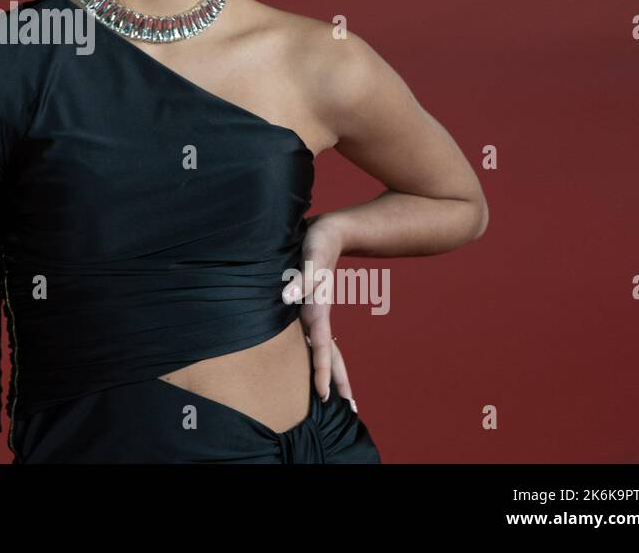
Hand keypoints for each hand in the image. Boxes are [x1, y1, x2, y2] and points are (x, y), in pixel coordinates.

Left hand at [282, 214, 357, 412]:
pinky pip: (315, 334)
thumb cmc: (320, 240)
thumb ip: (303, 278)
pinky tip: (318, 359)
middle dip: (337, 379)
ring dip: (331, 368)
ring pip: (325, 346)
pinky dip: (318, 350)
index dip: (321, 369)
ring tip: (338, 394)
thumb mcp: (312, 255)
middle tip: (350, 408)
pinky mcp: (311, 302)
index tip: (326, 396)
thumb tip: (288, 297)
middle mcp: (318, 312)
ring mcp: (316, 309)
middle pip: (330, 352)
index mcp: (318, 307)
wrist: (331, 229)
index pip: (321, 345)